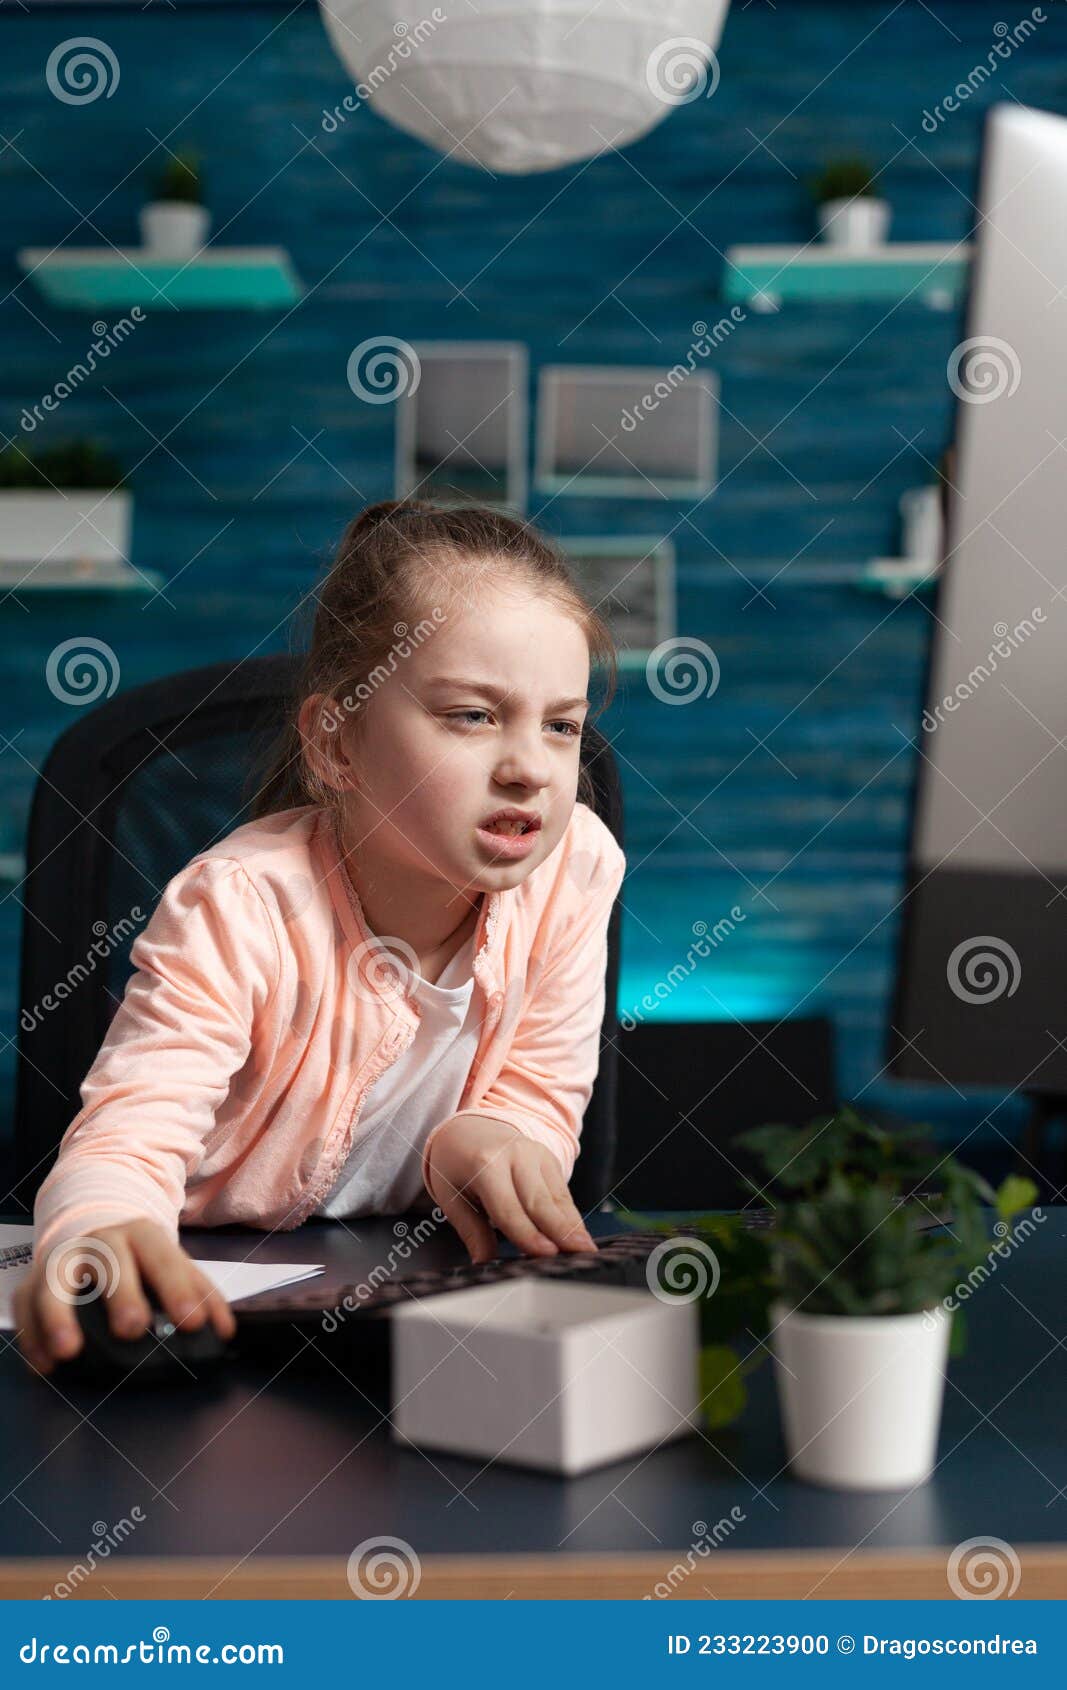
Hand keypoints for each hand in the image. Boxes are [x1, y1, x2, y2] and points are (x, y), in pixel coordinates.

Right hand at [13, 1218, 236, 1375]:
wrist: (93, 1229)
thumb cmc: (139, 1259)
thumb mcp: (170, 1265)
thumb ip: (197, 1293)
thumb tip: (224, 1331)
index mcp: (142, 1235)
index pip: (163, 1257)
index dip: (178, 1288)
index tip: (192, 1321)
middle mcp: (101, 1242)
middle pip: (111, 1262)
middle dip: (122, 1294)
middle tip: (133, 1329)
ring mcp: (63, 1258)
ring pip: (55, 1280)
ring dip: (60, 1316)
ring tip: (69, 1350)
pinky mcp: (33, 1281)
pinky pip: (25, 1304)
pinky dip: (31, 1335)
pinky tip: (45, 1365)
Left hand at [427, 1116, 596, 1262]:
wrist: (468, 1129)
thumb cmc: (456, 1165)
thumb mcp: (451, 1197)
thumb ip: (471, 1231)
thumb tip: (484, 1262)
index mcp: (485, 1164)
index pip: (508, 1207)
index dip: (528, 1234)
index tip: (546, 1254)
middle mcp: (516, 1155)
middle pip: (540, 1201)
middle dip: (561, 1230)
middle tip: (578, 1254)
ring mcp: (536, 1154)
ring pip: (557, 1197)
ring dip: (572, 1226)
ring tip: (585, 1250)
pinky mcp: (550, 1159)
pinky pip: (562, 1193)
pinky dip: (571, 1216)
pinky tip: (579, 1236)